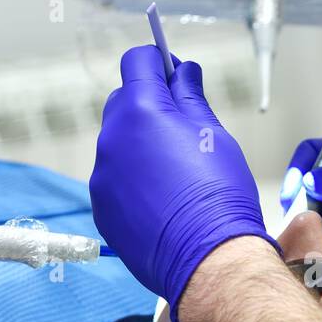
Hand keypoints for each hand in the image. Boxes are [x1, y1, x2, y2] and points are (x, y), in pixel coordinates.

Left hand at [91, 45, 275, 321]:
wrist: (208, 259)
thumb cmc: (220, 196)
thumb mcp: (214, 134)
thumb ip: (190, 97)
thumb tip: (182, 70)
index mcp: (141, 111)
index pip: (137, 62)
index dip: (158, 62)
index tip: (174, 73)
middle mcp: (112, 139)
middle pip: (124, 102)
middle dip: (149, 105)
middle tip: (184, 128)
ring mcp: (102, 176)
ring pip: (119, 144)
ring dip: (141, 146)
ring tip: (177, 174)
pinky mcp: (102, 207)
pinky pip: (114, 179)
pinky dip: (133, 180)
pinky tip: (163, 199)